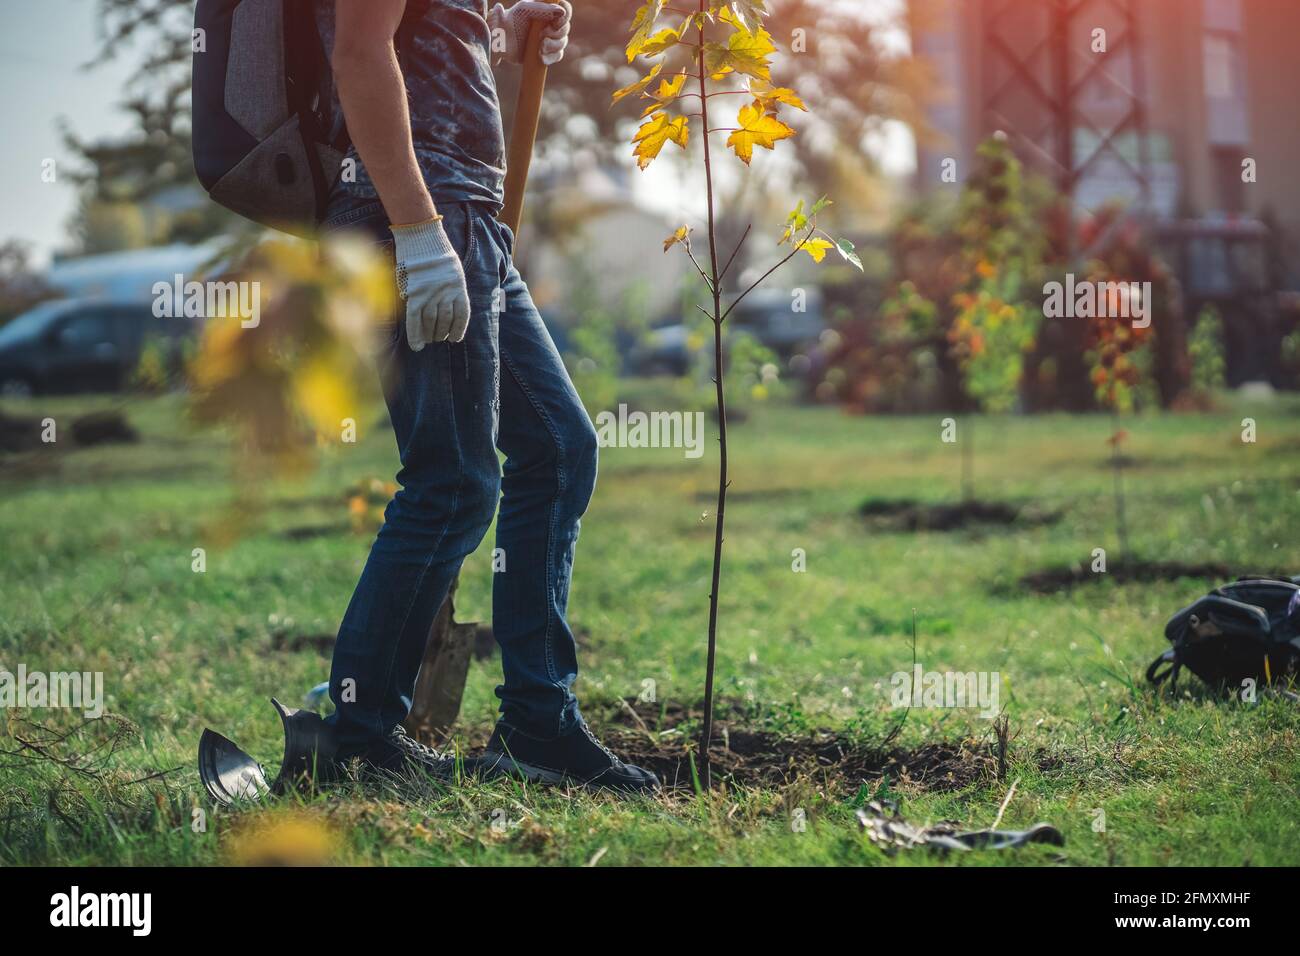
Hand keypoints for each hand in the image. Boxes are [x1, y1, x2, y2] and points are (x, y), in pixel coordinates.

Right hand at [390, 217, 470, 348]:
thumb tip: (450, 304)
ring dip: (430, 334)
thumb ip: (452, 286)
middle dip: (441, 333)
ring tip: (428, 340)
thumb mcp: (453, 268)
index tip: (454, 339)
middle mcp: (446, 293)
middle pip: (445, 321)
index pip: (462, 315)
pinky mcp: (414, 293)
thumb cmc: (436, 250)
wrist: (422, 236)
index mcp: (458, 287)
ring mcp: (430, 294)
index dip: (458, 329)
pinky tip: (417, 346)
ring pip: (431, 322)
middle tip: (437, 339)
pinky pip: (415, 318)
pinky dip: (415, 334)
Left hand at [489, 0, 571, 65]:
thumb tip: (560, 11)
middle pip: (565, 27)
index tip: (556, 23)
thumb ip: (540, 8)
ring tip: (540, 48)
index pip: (564, 8)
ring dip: (554, 46)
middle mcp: (548, 24)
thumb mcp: (522, 10)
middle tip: (542, 36)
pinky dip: (551, 57)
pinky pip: (557, 56)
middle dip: (557, 33)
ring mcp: (547, 39)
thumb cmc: (505, 21)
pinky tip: (541, 58)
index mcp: (545, 10)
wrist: (495, 43)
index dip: (566, 15)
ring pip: (562, 42)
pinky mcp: (544, 53)